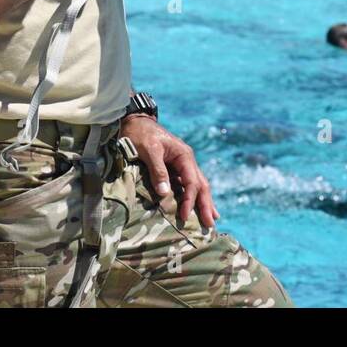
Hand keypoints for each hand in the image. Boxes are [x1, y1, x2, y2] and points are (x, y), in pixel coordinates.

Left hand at [118, 115, 218, 229]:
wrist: (135, 121)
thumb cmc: (141, 134)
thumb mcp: (149, 150)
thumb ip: (158, 170)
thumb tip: (164, 193)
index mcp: (184, 155)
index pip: (192, 182)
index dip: (190, 200)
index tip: (184, 216)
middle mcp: (187, 160)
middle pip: (201, 185)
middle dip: (206, 204)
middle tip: (211, 224)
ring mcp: (182, 164)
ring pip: (197, 185)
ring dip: (204, 202)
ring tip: (212, 219)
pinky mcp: (174, 168)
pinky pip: (187, 185)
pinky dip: (194, 197)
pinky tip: (198, 206)